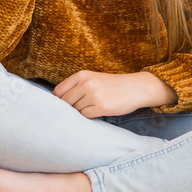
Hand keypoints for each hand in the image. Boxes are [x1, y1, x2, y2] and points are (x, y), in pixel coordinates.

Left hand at [51, 70, 177, 117]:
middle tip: (80, 107)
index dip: (59, 100)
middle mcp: (86, 84)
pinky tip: (98, 110)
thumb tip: (56, 100)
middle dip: (70, 108)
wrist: (135, 88)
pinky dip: (89, 115)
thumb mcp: (93, 79)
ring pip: (75, 110)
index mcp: (82, 75)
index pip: (59, 91)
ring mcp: (94, 96)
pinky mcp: (102, 108)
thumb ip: (76, 86)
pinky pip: (85, 116)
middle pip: (66, 102)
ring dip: (81, 111)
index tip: (63, 104)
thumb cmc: (112, 85)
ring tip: (93, 106)